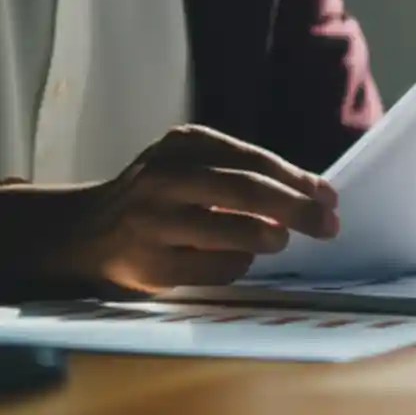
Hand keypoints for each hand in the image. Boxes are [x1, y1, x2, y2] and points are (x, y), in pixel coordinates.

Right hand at [30, 125, 339, 294]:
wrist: (85, 231)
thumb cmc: (161, 196)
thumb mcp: (194, 165)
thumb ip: (248, 173)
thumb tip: (318, 194)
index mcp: (183, 145)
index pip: (253, 160)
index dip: (298, 180)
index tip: (330, 197)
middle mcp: (165, 179)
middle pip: (247, 190)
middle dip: (298, 209)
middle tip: (329, 226)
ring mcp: (154, 224)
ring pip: (234, 231)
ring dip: (269, 237)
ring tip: (279, 239)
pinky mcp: (150, 266)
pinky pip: (216, 268)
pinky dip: (241, 264)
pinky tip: (241, 258)